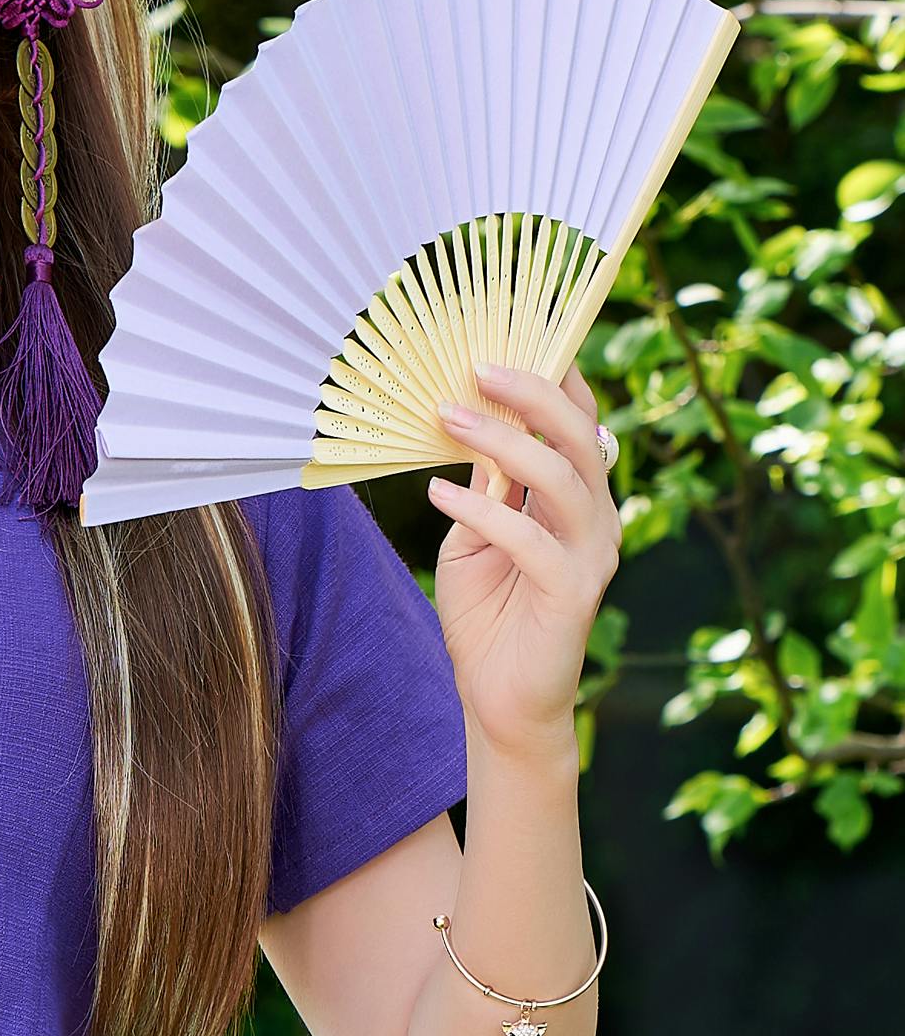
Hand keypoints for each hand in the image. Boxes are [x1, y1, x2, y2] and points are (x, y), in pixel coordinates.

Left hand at [427, 358, 620, 762]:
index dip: (557, 377)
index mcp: (577, 498)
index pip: (580, 424)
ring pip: (563, 479)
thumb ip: (485, 483)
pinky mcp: (574, 593)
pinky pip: (531, 539)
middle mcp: (597, 520)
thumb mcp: (474, 534)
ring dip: (504, 441)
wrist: (499, 698)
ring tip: (448, 417)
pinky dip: (484, 510)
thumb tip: (466, 416)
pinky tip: (438, 494)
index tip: (511, 337)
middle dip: (533, 395)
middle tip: (478, 367)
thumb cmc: (488, 612)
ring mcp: (592, 556)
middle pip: (581, 438)